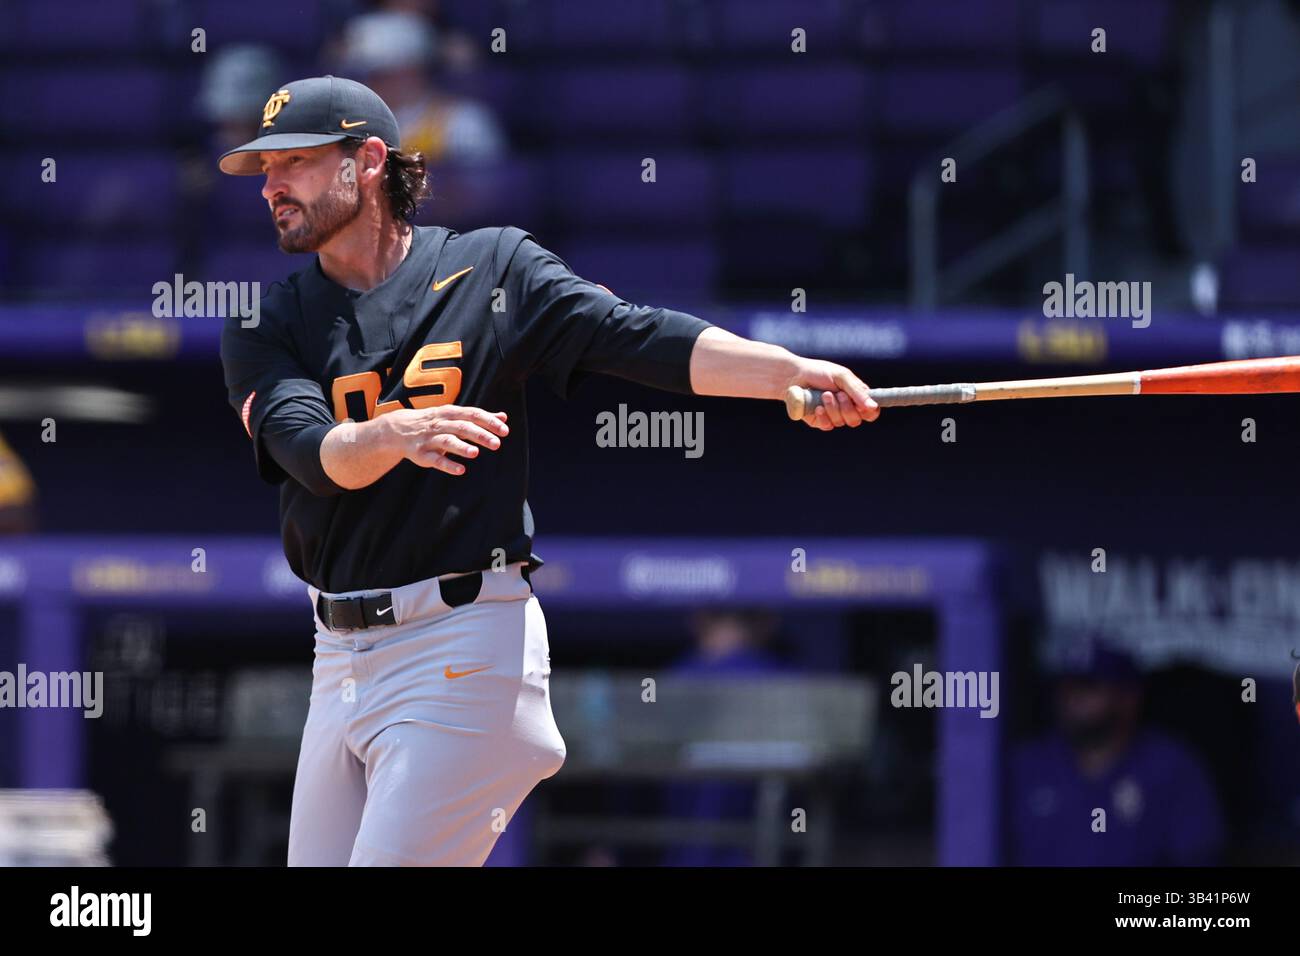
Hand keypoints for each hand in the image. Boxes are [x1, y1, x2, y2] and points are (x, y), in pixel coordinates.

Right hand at [381, 405, 509, 474]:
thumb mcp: (455, 416)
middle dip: (480, 434)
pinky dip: (448, 465)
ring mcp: (430, 439)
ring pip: (447, 441)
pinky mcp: (422, 454)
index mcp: (450, 413)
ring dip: (461, 447)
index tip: (504, 430)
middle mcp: (440, 424)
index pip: (472, 414)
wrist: (399, 430)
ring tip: (475, 453)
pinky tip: (461, 470)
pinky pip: (435, 460)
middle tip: (497, 444)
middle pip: (462, 427)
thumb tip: (503, 417)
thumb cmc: (435, 422)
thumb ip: (479, 417)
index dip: (489, 422)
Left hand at [788, 360, 879, 430]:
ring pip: (841, 422)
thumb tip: (873, 407)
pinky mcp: (819, 422)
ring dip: (833, 408)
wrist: (793, 376)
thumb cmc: (819, 372)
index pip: (870, 412)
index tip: (865, 406)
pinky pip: (827, 426)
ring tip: (824, 395)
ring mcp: (832, 416)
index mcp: (855, 396)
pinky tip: (818, 407)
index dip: (870, 412)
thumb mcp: (841, 376)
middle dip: (848, 407)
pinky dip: (824, 416)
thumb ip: (857, 391)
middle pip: (856, 420)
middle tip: (838, 394)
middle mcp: (845, 408)